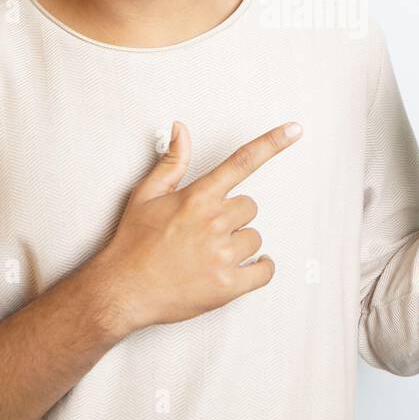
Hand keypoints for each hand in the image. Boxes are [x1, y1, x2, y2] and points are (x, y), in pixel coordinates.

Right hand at [97, 120, 302, 331]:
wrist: (123, 290)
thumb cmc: (133, 242)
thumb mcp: (146, 195)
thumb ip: (172, 162)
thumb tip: (181, 129)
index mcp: (197, 197)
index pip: (242, 161)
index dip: (272, 143)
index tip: (295, 129)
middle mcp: (213, 222)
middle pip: (249, 208)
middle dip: (232, 217)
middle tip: (206, 231)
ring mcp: (222, 255)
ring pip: (255, 238)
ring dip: (240, 244)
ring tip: (210, 253)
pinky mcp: (228, 285)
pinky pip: (264, 271)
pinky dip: (260, 269)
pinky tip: (248, 268)